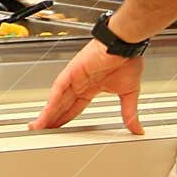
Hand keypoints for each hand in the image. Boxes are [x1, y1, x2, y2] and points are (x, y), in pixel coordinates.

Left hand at [30, 40, 144, 134]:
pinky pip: (59, 87)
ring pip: (57, 98)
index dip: (65, 119)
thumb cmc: (127, 59)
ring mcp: (74, 76)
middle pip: (62, 105)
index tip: (58, 130)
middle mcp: (80, 82)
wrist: (125, 45)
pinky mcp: (72, 70)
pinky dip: (53, 100)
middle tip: (42, 131)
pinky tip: (47, 111)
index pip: (74, 107)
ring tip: (39, 126)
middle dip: (52, 119)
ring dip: (48, 113)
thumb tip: (137, 128)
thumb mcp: (129, 94)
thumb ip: (129, 112)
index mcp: (91, 87)